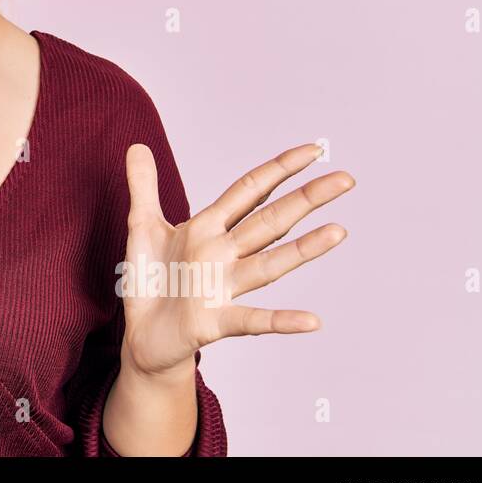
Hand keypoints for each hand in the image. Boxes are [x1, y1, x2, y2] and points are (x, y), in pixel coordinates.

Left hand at [118, 141, 352, 378]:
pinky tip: (311, 321)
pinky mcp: (213, 321)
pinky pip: (252, 320)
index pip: (250, 191)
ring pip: (268, 264)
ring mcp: (222, 287)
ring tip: (339, 231)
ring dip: (303, 249)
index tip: (313, 150)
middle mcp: (222, 254)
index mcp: (208, 228)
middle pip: (270, 221)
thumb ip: (143, 186)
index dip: (278, 169)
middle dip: (305, 199)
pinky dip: (281, 321)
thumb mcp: (142, 227)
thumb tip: (136, 145)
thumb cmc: (151, 282)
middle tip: (346, 179)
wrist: (143, 336)